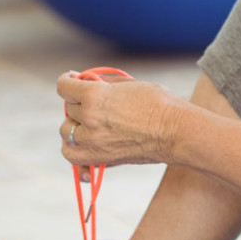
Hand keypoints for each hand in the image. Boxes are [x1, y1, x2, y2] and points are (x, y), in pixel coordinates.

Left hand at [57, 72, 178, 168]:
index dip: (68, 81)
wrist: (177, 132)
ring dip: (74, 126)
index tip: (73, 80)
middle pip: (69, 109)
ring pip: (66, 132)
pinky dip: (73, 150)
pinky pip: (72, 157)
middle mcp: (90, 117)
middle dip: (79, 103)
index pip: (64, 86)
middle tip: (94, 103)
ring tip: (89, 124)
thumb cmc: (160, 104)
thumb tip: (85, 80)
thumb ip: (104, 83)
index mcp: (95, 95)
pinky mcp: (100, 158)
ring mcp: (93, 141)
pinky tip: (83, 145)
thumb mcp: (129, 83)